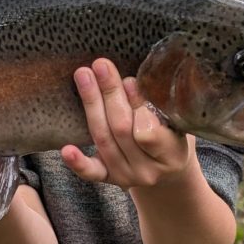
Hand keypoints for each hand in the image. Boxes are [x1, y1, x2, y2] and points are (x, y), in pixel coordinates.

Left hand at [61, 58, 193, 188]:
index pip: (148, 134)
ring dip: (91, 105)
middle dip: (109, 94)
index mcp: (171, 156)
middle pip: (121, 130)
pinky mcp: (107, 178)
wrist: (168, 172)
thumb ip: (157, 107)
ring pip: (103, 139)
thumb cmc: (173, 137)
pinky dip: (78, 162)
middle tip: (100, 65)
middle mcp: (147, 170)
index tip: (128, 81)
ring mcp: (125, 176)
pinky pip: (91, 172)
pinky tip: (66, 149)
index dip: (136, 107)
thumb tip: (128, 83)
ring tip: (84, 76)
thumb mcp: (177, 123)